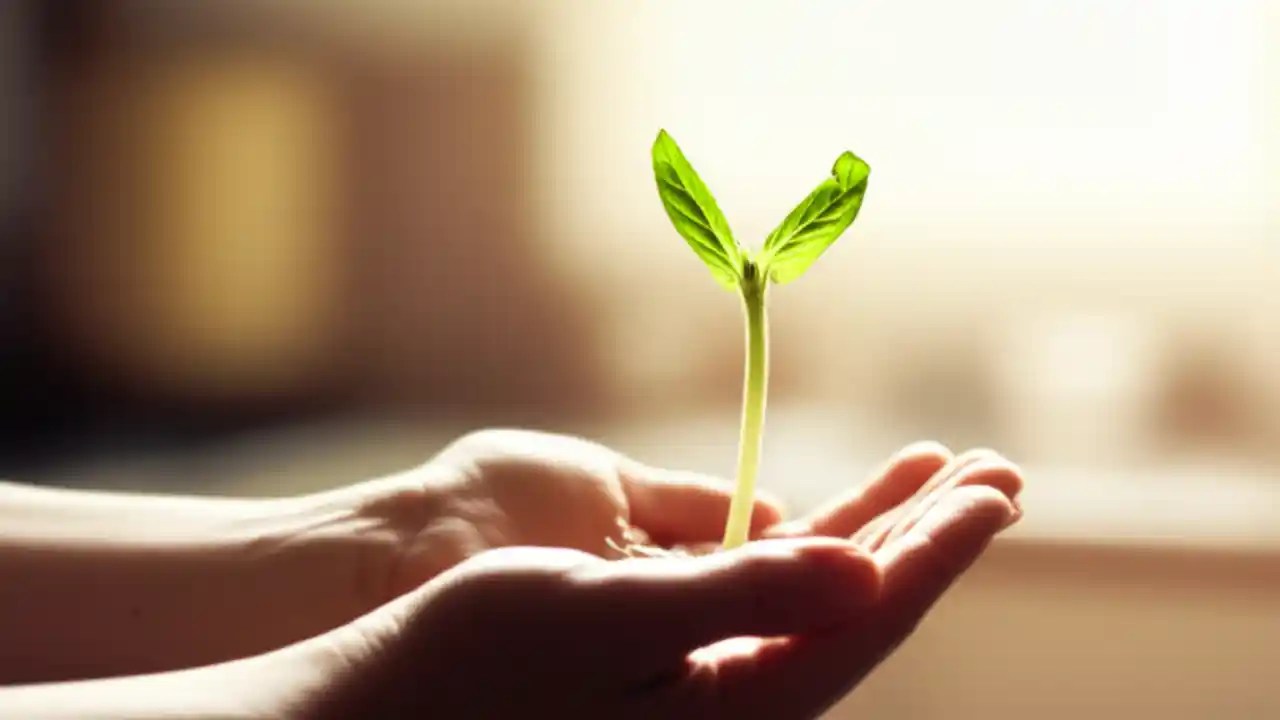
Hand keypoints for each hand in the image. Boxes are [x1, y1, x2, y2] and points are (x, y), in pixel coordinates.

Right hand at [285, 456, 1019, 719]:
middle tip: (1000, 473)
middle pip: (862, 608)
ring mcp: (707, 685)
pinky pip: (768, 596)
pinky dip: (813, 546)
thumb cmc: (478, 659)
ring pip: (822, 598)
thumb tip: (870, 576)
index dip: (939, 547)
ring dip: (883, 532)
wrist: (386, 705)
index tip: (996, 488)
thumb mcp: (611, 617)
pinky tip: (838, 519)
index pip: (868, 618)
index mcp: (739, 706)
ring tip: (939, 476)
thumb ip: (746, 598)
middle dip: (932, 535)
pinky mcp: (671, 661)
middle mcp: (738, 706)